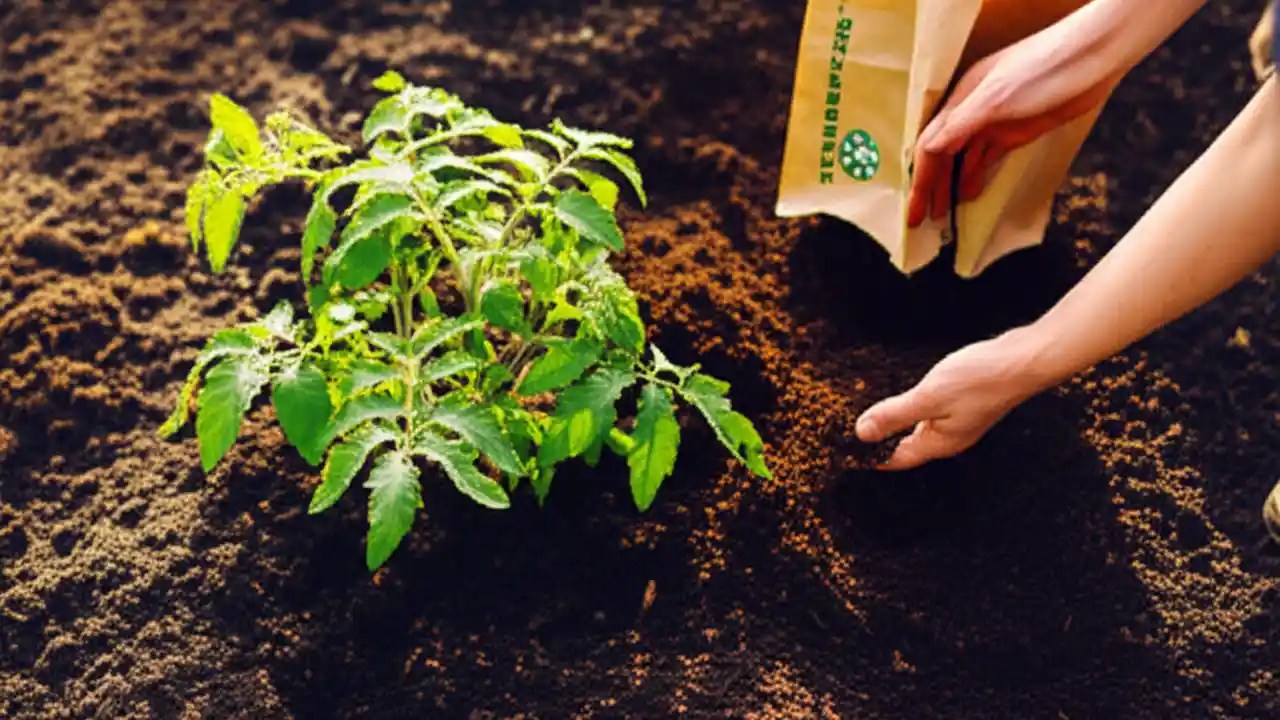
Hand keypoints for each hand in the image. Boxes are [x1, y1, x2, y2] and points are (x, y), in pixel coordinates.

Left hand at [854, 330, 1042, 469]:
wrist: (1025, 360)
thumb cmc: (980, 379)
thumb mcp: (929, 397)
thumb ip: (894, 415)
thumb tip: (862, 434)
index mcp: (940, 443)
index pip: (897, 458)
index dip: (871, 457)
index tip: (847, 454)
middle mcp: (951, 438)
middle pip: (908, 447)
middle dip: (881, 443)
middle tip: (854, 434)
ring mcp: (961, 421)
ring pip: (921, 430)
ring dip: (897, 425)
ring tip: (874, 418)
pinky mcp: (968, 403)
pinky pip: (933, 414)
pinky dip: (915, 410)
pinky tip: (910, 399)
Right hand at [907, 26, 1118, 226]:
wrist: (1091, 59)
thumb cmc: (1041, 70)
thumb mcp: (996, 98)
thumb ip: (961, 125)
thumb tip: (928, 150)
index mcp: (960, 100)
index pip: (931, 145)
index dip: (920, 179)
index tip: (913, 211)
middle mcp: (971, 112)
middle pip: (943, 155)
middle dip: (931, 187)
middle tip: (924, 220)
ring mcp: (993, 123)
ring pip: (963, 159)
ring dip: (951, 185)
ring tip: (944, 214)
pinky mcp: (1015, 132)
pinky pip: (986, 158)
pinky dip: (976, 176)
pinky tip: (969, 194)